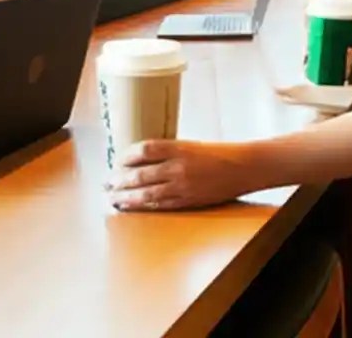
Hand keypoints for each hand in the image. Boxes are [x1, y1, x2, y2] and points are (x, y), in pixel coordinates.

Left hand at [106, 140, 258, 210]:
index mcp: (179, 147)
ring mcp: (183, 185)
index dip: (127, 156)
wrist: (244, 166)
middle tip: (107, 182)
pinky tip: (132, 207)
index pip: (144, 150)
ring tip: (113, 198)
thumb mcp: (191, 145)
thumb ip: (168, 152)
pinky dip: (144, 207)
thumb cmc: (218, 153)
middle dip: (120, 180)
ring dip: (126, 196)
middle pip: (140, 174)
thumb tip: (141, 160)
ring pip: (147, 193)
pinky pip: (161, 205)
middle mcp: (179, 166)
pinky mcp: (189, 200)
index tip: (117, 160)